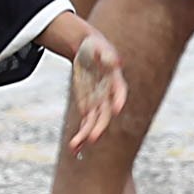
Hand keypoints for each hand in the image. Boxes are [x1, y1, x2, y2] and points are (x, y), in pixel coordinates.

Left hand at [67, 33, 126, 154]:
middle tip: (92, 137)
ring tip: (75, 147)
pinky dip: (80, 134)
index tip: (116, 109)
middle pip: (105, 112)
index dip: (118, 99)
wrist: (87, 50)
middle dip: (99, 125)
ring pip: (94, 122)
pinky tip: (74, 148)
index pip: (119, 91)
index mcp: (114, 80)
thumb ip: (106, 53)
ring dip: (85, 135)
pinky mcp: (88, 105)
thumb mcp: (97, 45)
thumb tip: (115, 61)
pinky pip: (85, 122)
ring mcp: (98, 102)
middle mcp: (108, 95)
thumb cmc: (94, 46)